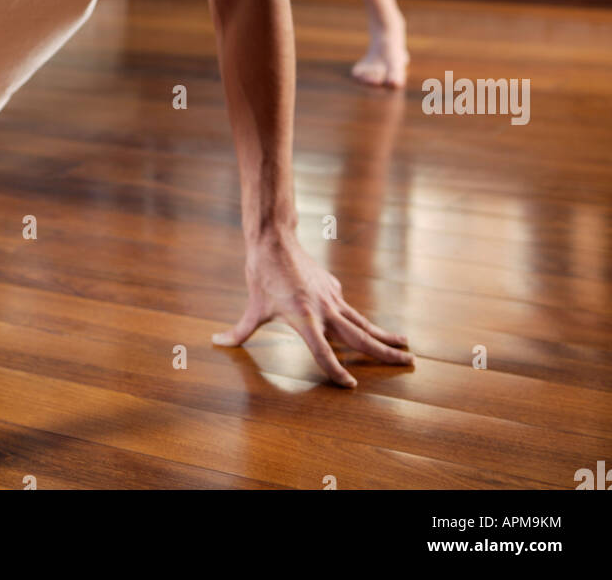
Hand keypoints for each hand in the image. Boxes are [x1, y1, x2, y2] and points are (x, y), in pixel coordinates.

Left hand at [213, 230, 413, 386]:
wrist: (275, 239)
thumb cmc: (262, 273)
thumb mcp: (253, 306)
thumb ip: (239, 330)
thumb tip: (216, 341)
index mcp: (304, 318)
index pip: (324, 353)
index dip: (336, 371)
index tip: (351, 386)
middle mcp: (323, 309)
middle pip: (360, 337)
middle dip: (385, 351)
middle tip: (410, 362)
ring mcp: (332, 297)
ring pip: (363, 321)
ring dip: (385, 334)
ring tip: (406, 344)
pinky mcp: (333, 287)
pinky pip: (349, 310)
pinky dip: (361, 322)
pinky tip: (369, 328)